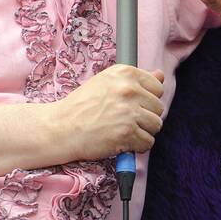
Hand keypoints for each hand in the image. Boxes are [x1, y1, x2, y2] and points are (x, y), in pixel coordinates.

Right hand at [48, 64, 165, 162]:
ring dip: (143, 131)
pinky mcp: (127, 133)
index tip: (133, 105)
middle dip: (145, 116)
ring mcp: (129, 112)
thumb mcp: (106, 82)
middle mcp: (129, 90)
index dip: (147, 99)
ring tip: (124, 130)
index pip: (157, 86)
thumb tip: (160, 75)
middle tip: (125, 120)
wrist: (60, 128)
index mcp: (125, 73)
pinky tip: (122, 141)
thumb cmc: (81, 106)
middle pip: (159, 107)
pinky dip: (137, 146)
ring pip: (156, 125)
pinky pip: (148, 142)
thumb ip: (135, 80)